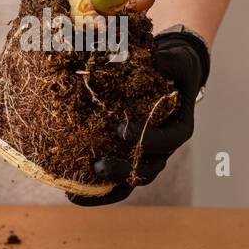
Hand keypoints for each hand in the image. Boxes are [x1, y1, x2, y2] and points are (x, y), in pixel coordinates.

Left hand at [67, 29, 209, 206]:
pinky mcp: (128, 158)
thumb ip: (169, 60)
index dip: (145, 139)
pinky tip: (70, 191)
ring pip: (128, 182)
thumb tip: (155, 57)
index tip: (121, 129)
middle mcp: (162, 150)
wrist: (170, 76)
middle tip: (98, 165)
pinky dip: (96, 190)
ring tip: (74, 192)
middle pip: (146, 171)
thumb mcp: (177, 61)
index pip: (167, 141)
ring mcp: (145, 157)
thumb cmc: (174, 68)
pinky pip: (115, 181)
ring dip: (104, 189)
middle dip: (122, 172)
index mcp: (179, 129)